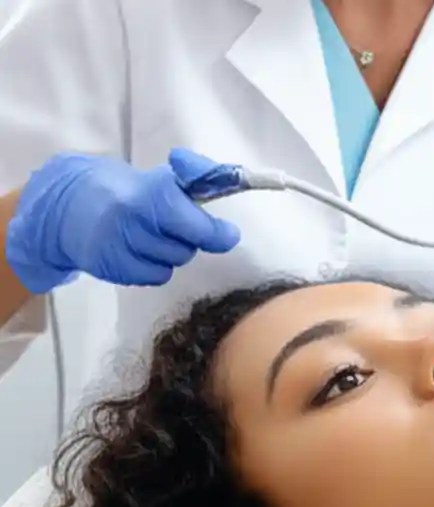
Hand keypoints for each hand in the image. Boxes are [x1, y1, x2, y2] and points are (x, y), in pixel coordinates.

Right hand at [5, 150, 239, 292]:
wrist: (70, 207)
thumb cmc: (132, 192)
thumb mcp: (163, 178)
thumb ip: (199, 175)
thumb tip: (235, 177)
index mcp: (148, 194)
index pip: (192, 223)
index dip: (215, 232)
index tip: (229, 234)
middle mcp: (130, 221)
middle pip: (185, 248)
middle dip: (190, 239)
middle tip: (177, 227)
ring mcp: (117, 246)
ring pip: (172, 264)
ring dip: (172, 252)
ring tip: (153, 235)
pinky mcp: (109, 267)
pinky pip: (154, 276)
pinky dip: (155, 266)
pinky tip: (141, 250)